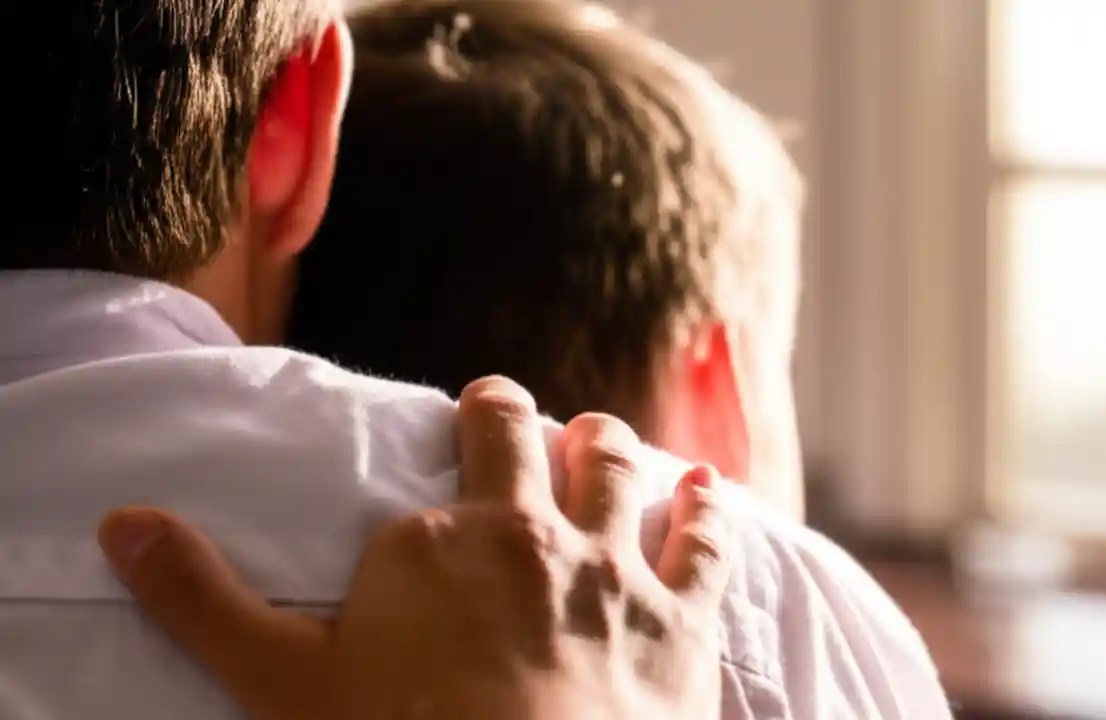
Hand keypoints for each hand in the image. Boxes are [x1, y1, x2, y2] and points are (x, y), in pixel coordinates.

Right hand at [97, 376, 729, 719]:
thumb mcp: (280, 683)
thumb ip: (202, 600)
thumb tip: (123, 525)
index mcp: (433, 540)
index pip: (428, 478)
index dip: (431, 466)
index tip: (433, 466)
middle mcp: (528, 532)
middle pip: (524, 439)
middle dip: (512, 417)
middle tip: (508, 408)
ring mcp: (612, 569)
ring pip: (618, 471)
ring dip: (608, 445)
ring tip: (603, 432)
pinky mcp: (680, 617)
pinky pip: (705, 542)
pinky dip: (708, 510)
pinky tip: (708, 487)